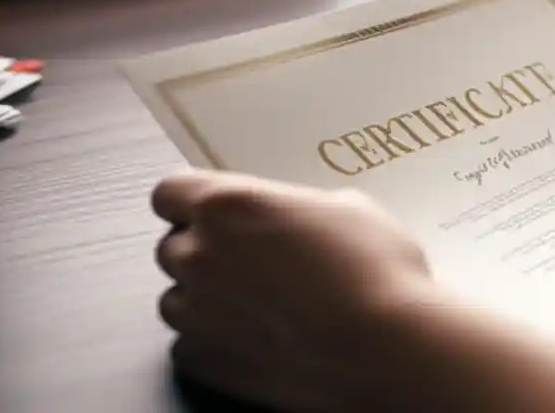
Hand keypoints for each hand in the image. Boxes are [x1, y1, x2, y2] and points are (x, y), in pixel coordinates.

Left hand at [151, 169, 434, 409]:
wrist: (385, 350)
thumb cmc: (375, 275)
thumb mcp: (349, 209)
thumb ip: (300, 208)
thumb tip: (300, 221)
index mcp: (227, 205)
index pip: (169, 192)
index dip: (189, 202)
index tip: (208, 211)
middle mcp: (199, 255)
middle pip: (172, 245)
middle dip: (204, 250)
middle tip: (250, 260)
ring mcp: (195, 312)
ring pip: (177, 297)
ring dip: (205, 296)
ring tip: (258, 304)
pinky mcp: (202, 361)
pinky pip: (189, 343)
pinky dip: (213, 340)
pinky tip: (257, 337)